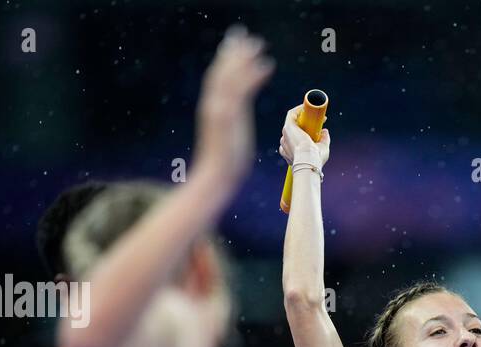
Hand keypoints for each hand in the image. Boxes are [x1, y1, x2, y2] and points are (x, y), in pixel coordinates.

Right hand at [193, 27, 273, 187]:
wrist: (216, 177)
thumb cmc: (223, 165)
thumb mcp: (227, 139)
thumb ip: (230, 125)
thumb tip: (233, 124)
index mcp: (213, 109)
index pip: (218, 79)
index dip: (226, 62)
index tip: (233, 48)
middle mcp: (214, 105)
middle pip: (222, 71)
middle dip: (232, 52)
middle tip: (243, 35)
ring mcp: (219, 109)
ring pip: (230, 76)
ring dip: (244, 57)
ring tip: (257, 44)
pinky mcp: (228, 116)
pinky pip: (243, 90)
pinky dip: (253, 75)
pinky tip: (267, 65)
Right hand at [279, 104, 330, 169]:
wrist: (308, 159)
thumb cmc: (315, 159)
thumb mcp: (322, 150)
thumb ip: (324, 140)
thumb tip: (325, 131)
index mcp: (290, 153)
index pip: (294, 141)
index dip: (305, 134)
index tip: (315, 130)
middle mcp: (285, 144)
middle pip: (293, 131)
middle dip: (304, 125)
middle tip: (318, 121)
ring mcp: (285, 135)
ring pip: (291, 122)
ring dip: (301, 115)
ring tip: (313, 112)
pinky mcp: (288, 127)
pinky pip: (291, 114)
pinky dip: (298, 109)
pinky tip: (306, 106)